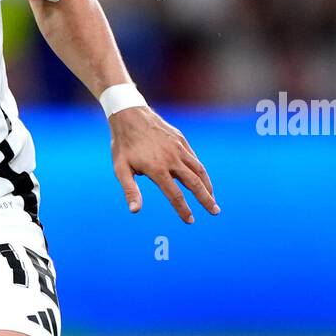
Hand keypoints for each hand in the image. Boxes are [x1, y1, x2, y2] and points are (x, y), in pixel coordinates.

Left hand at [110, 107, 219, 224]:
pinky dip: (200, 171)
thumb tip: (135, 211)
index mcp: (157, 169)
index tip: (190, 220)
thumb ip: (130, 190)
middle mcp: (172, 159)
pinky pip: (194, 158)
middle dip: (206, 199)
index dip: (183, 209)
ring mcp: (178, 148)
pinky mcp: (181, 139)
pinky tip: (202, 179)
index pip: (175, 195)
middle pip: (194, 183)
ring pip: (198, 170)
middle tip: (215, 212)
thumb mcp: (121, 169)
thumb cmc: (123, 145)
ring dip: (208, 186)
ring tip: (213, 198)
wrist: (129, 115)